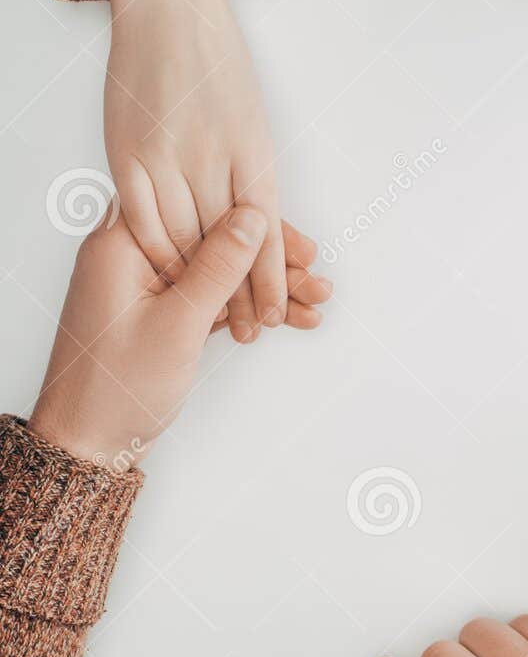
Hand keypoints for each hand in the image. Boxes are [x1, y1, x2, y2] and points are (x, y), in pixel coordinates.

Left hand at [28, 209, 330, 468]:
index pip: (199, 211)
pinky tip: (282, 318)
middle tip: (313, 278)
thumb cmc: (113, 389)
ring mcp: (145, 287)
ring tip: (312, 303)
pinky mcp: (157, 314)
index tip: (298, 246)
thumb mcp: (177, 324)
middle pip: (214, 241)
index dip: (256, 227)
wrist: (85, 445)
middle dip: (268, 263)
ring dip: (265, 290)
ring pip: (217, 272)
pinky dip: (244, 309)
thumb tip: (252, 216)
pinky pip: (209, 299)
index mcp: (121, 244)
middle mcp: (131, 257)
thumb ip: (217, 268)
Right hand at [105, 0, 284, 343]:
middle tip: (250, 331)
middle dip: (240, 293)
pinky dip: (156, 250)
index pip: (265, 231)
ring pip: (184, 237)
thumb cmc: (218, 66)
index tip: (276, 315)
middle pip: (227, 245)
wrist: (170, 9)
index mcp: (251, 148)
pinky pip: (142, 218)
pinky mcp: (127, 153)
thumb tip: (266, 236)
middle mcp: (210, 155)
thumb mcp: (251, 124)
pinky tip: (167, 275)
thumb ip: (253, 180)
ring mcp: (165, 154)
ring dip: (198, 282)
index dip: (270, 278)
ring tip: (213, 317)